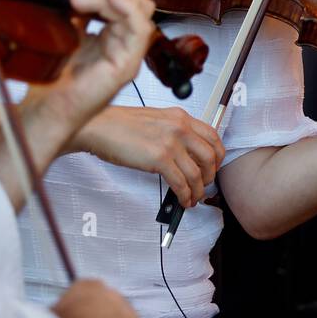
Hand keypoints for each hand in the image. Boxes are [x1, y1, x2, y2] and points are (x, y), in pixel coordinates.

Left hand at [47, 0, 158, 123]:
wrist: (46, 109)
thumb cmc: (55, 82)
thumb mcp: (67, 35)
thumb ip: (78, 14)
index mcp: (112, 38)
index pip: (124, 2)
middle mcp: (124, 46)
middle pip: (135, 3)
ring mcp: (128, 57)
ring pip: (140, 12)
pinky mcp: (127, 66)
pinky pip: (141, 30)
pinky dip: (127, 9)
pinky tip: (109, 0)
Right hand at [72, 105, 224, 208]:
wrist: (99, 126)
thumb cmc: (119, 125)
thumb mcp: (155, 119)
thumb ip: (174, 131)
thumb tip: (187, 153)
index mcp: (180, 116)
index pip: (213, 136)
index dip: (217, 156)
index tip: (213, 166)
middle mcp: (179, 127)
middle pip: (210, 156)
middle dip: (210, 176)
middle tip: (204, 185)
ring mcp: (171, 143)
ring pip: (197, 174)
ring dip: (198, 191)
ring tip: (193, 198)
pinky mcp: (159, 159)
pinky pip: (181, 184)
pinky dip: (185, 196)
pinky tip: (182, 200)